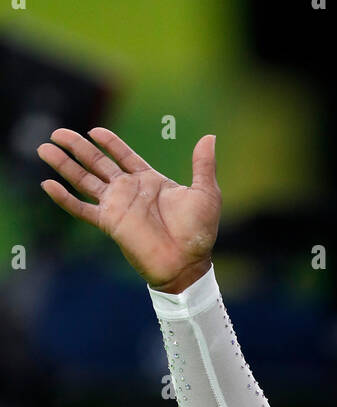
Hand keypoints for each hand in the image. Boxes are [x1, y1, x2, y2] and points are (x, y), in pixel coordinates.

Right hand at [37, 128, 220, 289]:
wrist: (188, 264)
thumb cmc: (199, 233)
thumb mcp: (206, 193)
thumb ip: (203, 165)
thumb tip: (210, 137)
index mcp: (150, 181)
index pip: (123, 155)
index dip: (109, 142)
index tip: (94, 130)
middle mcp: (130, 191)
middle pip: (97, 163)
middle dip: (77, 147)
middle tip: (57, 133)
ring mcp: (117, 206)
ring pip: (84, 180)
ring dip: (64, 165)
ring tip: (43, 148)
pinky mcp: (109, 223)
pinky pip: (81, 209)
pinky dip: (64, 198)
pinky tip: (48, 185)